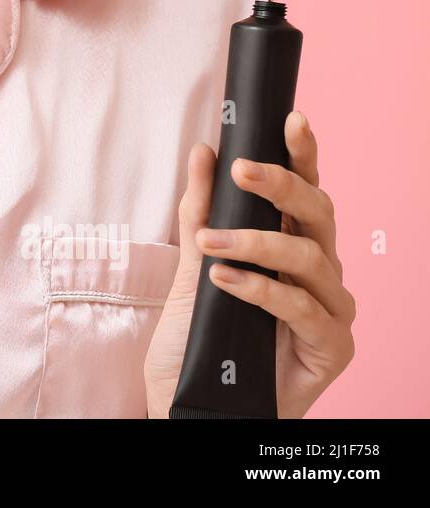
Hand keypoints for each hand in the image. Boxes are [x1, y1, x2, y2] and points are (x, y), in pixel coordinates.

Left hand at [144, 111, 355, 417]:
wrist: (193, 403)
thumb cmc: (199, 341)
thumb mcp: (190, 270)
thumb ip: (200, 214)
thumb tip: (203, 152)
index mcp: (291, 247)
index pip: (304, 192)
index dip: (302, 154)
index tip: (289, 119)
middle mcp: (319, 273)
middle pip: (318, 213)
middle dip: (279, 184)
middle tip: (241, 169)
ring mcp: (330, 309)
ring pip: (309, 256)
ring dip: (255, 241)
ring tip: (211, 243)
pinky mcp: (331, 347)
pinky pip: (300, 305)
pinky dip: (260, 287)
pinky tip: (224, 280)